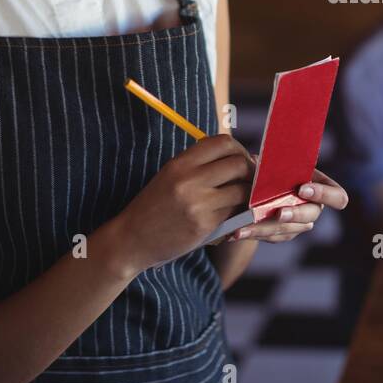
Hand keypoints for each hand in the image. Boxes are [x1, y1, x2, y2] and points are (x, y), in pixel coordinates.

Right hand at [115, 134, 252, 273]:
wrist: (131, 239)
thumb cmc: (155, 206)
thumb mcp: (171, 176)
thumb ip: (200, 164)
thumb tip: (242, 156)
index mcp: (180, 163)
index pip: (223, 143)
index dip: (239, 149)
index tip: (242, 159)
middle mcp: (189, 180)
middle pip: (239, 164)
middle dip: (251, 171)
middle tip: (250, 179)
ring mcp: (198, 203)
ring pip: (242, 190)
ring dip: (249, 193)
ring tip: (245, 197)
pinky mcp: (205, 225)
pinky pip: (234, 212)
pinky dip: (239, 211)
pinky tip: (235, 212)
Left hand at [228, 167, 349, 243]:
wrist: (253, 186)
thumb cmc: (268, 167)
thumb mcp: (273, 161)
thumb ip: (274, 163)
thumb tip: (258, 163)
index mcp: (318, 186)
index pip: (338, 197)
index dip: (325, 195)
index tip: (302, 188)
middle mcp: (312, 208)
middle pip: (311, 216)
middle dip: (295, 214)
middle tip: (279, 212)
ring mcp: (297, 224)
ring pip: (286, 230)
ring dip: (264, 228)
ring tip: (243, 227)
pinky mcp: (280, 235)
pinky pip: (269, 237)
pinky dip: (251, 233)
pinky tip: (235, 232)